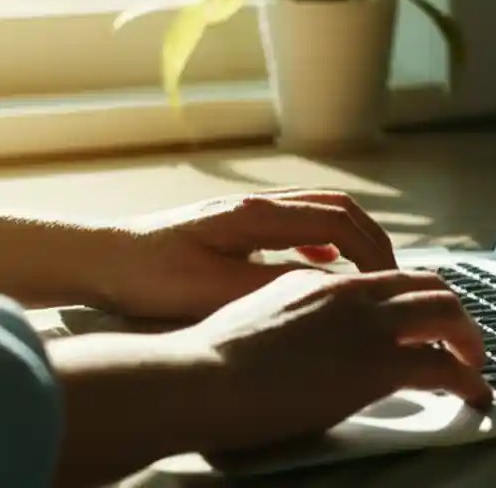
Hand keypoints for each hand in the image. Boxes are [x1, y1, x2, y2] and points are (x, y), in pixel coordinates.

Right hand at [48, 269, 489, 486]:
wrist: (203, 377)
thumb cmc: (216, 357)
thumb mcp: (265, 313)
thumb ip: (301, 311)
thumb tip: (315, 326)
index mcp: (327, 282)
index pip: (394, 276)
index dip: (422, 298)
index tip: (430, 320)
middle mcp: (355, 293)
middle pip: (432, 287)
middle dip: (456, 316)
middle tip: (463, 345)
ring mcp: (369, 325)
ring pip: (447, 315)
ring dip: (470, 342)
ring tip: (474, 368)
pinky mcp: (377, 364)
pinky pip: (443, 365)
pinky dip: (468, 381)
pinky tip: (473, 397)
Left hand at [100, 190, 397, 318]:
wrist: (103, 259)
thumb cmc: (150, 276)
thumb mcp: (216, 290)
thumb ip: (273, 285)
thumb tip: (328, 288)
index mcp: (258, 217)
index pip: (338, 223)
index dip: (373, 252)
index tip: (391, 283)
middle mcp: (258, 206)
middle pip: (338, 209)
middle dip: (373, 241)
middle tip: (392, 278)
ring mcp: (248, 213)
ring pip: (319, 214)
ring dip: (351, 239)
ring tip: (369, 275)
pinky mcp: (237, 226)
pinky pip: (297, 225)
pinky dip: (324, 242)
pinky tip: (322, 269)